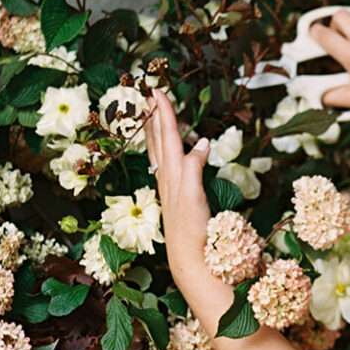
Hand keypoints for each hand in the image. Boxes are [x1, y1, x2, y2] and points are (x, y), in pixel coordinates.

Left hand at [144, 89, 214, 299]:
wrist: (189, 258)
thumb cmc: (192, 229)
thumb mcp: (194, 195)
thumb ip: (194, 166)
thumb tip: (200, 142)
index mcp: (173, 172)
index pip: (167, 135)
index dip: (163, 112)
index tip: (156, 90)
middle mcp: (168, 177)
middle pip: (158, 140)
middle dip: (155, 116)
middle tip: (148, 95)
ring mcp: (169, 187)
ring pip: (159, 152)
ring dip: (156, 132)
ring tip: (151, 116)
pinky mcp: (175, 197)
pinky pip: (167, 165)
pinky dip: (166, 152)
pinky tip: (168, 153)